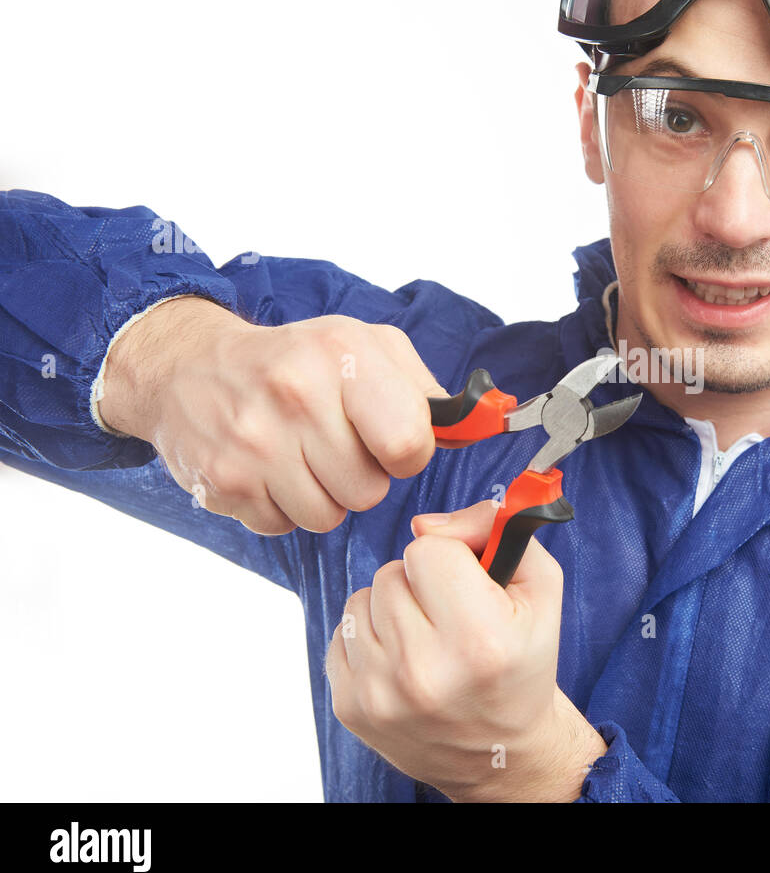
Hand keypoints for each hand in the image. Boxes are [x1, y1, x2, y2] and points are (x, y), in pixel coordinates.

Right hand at [99, 296, 457, 533]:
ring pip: (328, 516)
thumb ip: (426, 390)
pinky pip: (284, 525)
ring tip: (301, 456)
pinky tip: (270, 469)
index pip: (410, 442)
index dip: (406, 452)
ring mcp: (254, 442)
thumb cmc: (297, 360)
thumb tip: (476, 430)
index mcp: (343, 354)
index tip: (387, 439)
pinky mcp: (224, 482)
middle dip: (361, 476)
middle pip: (369, 490)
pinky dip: (282, 506)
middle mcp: (295, 394)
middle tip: (334, 445)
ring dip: (323, 496)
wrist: (189, 367)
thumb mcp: (367, 347)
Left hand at [324, 500, 607, 801]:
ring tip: (427, 637)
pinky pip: (343, 632)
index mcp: (480, 640)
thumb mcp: (539, 589)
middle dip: (422, 582)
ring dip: (392, 607)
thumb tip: (427, 523)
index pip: (428, 550)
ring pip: (362, 598)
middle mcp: (425, 672)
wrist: (501, 753)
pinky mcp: (350, 707)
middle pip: (392, 572)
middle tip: (451, 616)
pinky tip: (402, 659)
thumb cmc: (522, 661)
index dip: (452, 556)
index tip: (470, 582)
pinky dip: (371, 637)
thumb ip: (497, 530)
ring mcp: (381, 694)